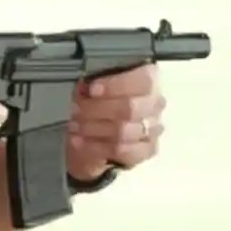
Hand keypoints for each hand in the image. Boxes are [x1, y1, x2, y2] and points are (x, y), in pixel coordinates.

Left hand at [67, 64, 165, 180]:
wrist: (98, 128)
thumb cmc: (98, 99)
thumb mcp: (92, 85)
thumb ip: (91, 84)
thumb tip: (84, 88)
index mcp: (148, 79)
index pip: (142, 81)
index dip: (116, 86)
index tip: (91, 90)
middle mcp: (155, 103)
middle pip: (130, 109)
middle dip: (97, 110)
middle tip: (75, 110)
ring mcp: (153, 128)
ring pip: (124, 132)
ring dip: (93, 129)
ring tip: (74, 126)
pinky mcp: (148, 149)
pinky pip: (122, 151)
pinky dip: (96, 147)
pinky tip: (79, 142)